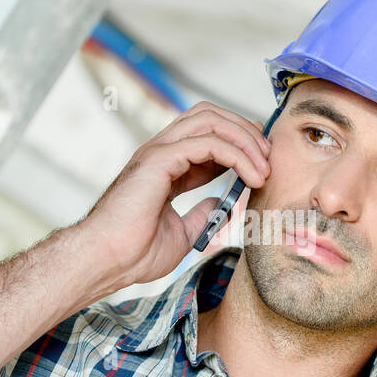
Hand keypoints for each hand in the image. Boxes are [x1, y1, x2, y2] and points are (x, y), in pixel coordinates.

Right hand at [76, 101, 271, 286]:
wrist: (107, 261)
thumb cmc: (134, 252)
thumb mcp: (182, 233)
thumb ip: (201, 213)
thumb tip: (221, 202)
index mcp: (164, 165)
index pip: (206, 135)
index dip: (238, 141)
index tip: (263, 161)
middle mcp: (160, 151)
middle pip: (210, 116)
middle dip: (244, 130)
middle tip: (268, 158)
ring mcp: (158, 151)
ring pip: (211, 121)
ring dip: (245, 139)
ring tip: (265, 166)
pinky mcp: (160, 159)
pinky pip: (209, 143)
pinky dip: (237, 154)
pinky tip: (252, 176)